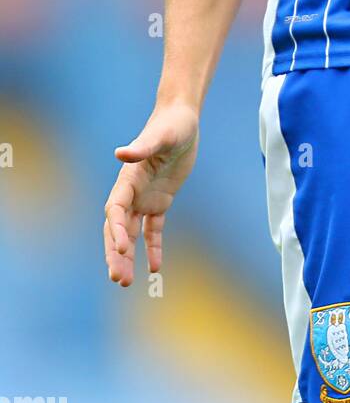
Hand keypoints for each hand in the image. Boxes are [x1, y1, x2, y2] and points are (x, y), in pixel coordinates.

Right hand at [103, 101, 199, 286]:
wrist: (182, 120)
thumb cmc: (171, 124)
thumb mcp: (161, 136)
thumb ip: (142, 147)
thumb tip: (120, 153)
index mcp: (128, 179)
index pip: (116, 210)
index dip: (118, 230)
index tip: (124, 249)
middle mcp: (131, 192)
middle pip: (118, 228)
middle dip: (115, 253)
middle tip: (118, 279)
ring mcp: (145, 198)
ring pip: (132, 233)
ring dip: (128, 256)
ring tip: (126, 282)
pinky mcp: (160, 202)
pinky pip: (154, 229)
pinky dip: (153, 248)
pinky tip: (154, 268)